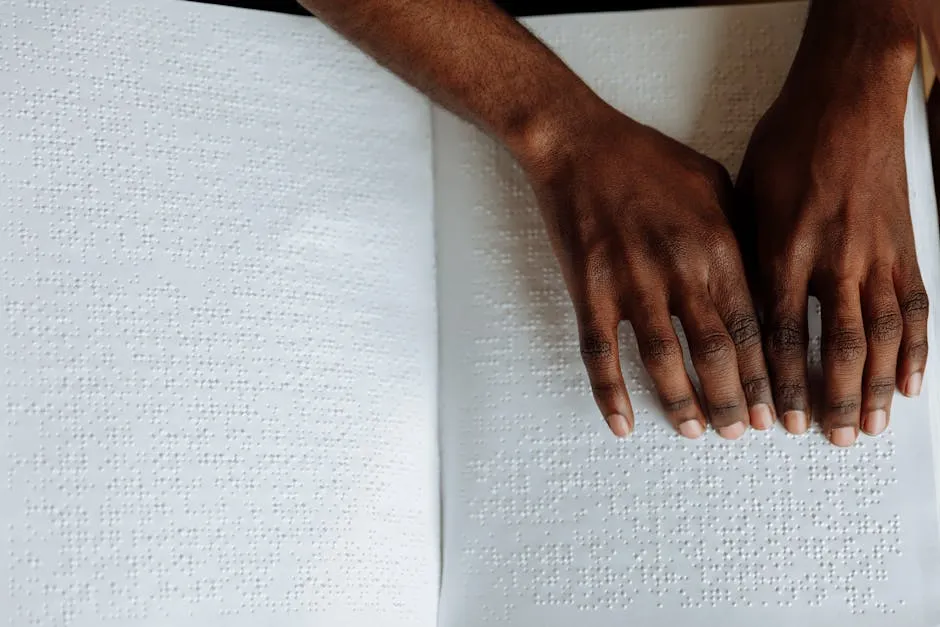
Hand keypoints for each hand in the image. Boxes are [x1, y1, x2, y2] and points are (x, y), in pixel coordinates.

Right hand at [516, 102, 773, 438]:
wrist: (580, 145)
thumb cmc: (648, 160)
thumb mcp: (715, 185)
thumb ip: (739, 237)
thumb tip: (759, 284)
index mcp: (717, 247)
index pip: (750, 327)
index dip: (762, 375)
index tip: (772, 407)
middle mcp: (679, 272)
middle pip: (712, 354)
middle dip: (728, 400)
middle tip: (738, 430)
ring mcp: (630, 284)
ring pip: (661, 361)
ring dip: (679, 403)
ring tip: (691, 431)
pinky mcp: (588, 291)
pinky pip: (600, 354)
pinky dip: (609, 393)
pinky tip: (620, 423)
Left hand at [735, 20, 927, 445]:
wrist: (847, 98)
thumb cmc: (787, 142)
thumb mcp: (746, 194)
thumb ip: (743, 255)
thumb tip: (727, 306)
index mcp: (784, 247)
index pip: (779, 331)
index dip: (779, 380)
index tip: (774, 417)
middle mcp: (834, 258)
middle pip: (835, 344)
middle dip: (830, 397)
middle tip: (826, 439)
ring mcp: (876, 254)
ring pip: (880, 335)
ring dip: (874, 386)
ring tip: (868, 428)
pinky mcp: (905, 246)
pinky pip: (916, 308)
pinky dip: (916, 350)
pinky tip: (912, 384)